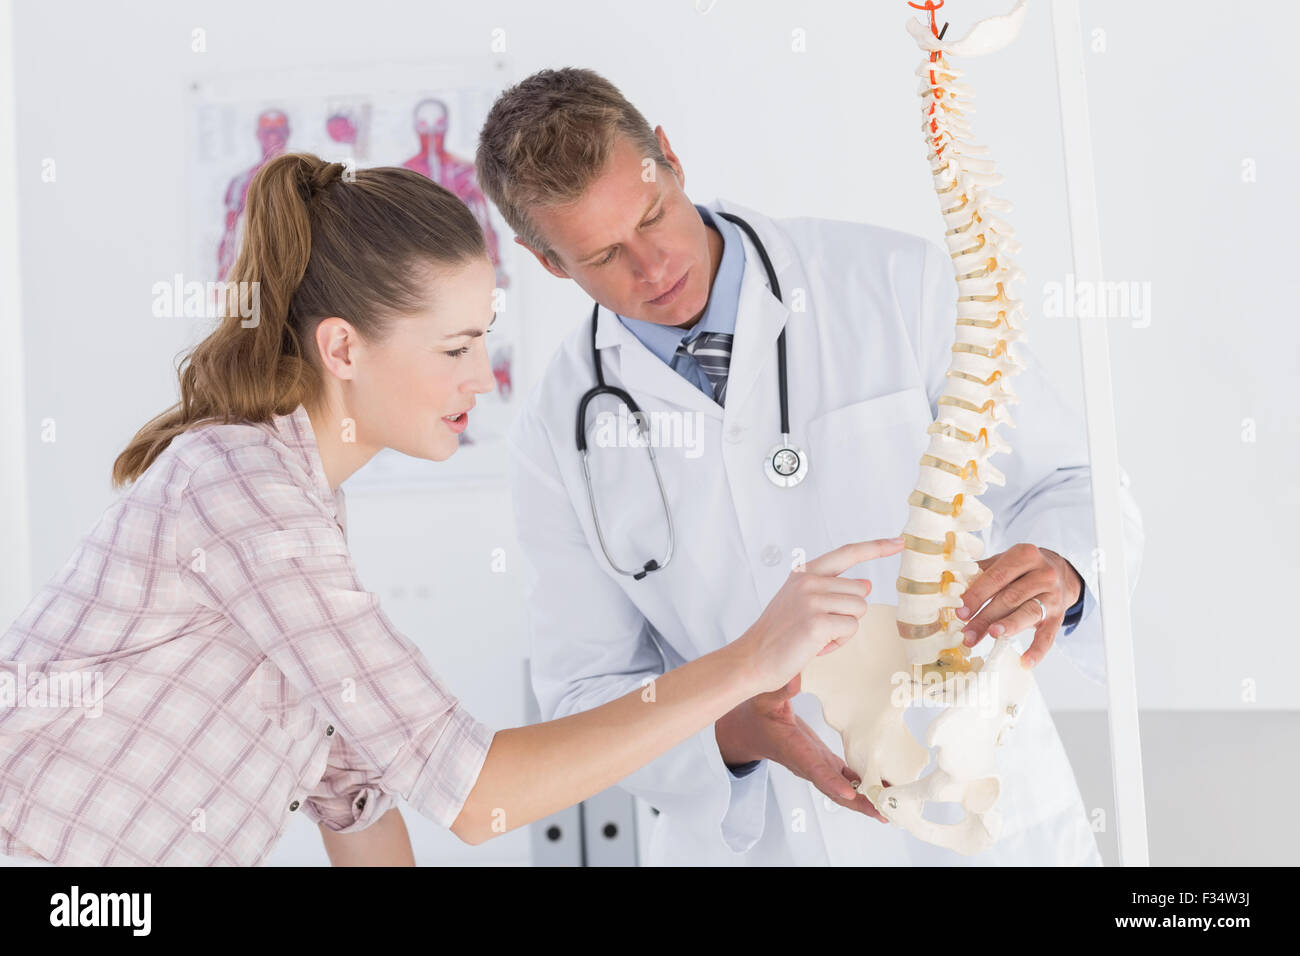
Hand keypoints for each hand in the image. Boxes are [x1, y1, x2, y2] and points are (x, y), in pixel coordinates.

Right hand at [716, 677, 889, 821]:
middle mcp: (808, 765)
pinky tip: (884, 789)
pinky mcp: (824, 762)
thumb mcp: (765, 699)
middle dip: (858, 802)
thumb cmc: (757, 715)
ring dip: (866, 800)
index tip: (848, 793)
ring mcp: (818, 766)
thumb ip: (780, 690)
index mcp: (795, 750)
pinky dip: (864, 786)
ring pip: (843, 789)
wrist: (752, 731)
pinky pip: (846, 779)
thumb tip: (795, 678)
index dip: (831, 782)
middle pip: (835, 789)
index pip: (814, 769)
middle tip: (883, 812)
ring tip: (891, 809)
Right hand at [736, 538, 905, 694]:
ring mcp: (812, 600)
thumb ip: (832, 589)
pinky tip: (815, 646)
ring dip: (844, 629)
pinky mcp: (817, 622)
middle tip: (818, 627)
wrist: (754, 657)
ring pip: (859, 610)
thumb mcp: (802, 601)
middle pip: (860, 591)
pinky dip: (838, 642)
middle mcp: (809, 581)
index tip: (899, 541)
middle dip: (848, 613)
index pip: (847, 553)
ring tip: (816, 636)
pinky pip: (850, 628)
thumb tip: (866, 584)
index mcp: (805, 572)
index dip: (876, 546)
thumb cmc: (779, 633)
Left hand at [954, 542, 1082, 667]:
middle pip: (1010, 598)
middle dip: (986, 617)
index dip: (977, 595)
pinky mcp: (1059, 616)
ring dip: (1008, 626)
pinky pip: (1048, 636)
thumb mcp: (1003, 562)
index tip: (961, 612)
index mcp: (1025, 555)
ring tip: (992, 635)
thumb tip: (952, 588)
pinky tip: (1025, 662)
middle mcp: (1043, 574)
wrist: (1059, 572)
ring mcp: (1053, 596)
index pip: (997, 577)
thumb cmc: (1021, 569)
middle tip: (967, 633)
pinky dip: (1037, 651)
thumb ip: (980, 573)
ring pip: (1028, 613)